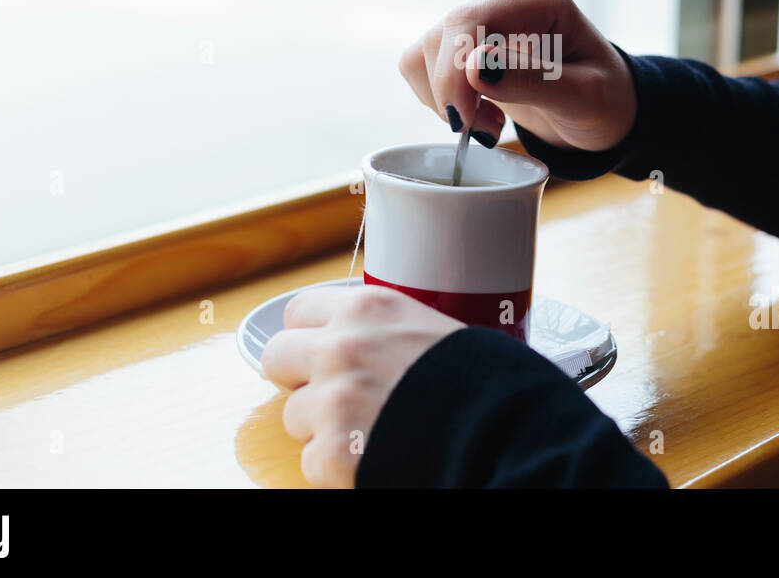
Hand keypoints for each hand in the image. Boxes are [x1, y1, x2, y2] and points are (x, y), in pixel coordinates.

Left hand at [260, 284, 464, 487]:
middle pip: (276, 357)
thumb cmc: (480, 379)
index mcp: (366, 309)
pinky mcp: (331, 453)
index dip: (309, 334)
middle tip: (331, 394)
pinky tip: (373, 456)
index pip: (298, 311)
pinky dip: (336, 468)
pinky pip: (311, 462)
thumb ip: (381, 332)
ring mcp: (332, 401)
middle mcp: (341, 348)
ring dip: (322, 428)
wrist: (501, 431)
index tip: (321, 349)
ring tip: (368, 430)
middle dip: (298, 378)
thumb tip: (358, 347)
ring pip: (293, 416)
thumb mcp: (429, 327)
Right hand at [398, 0, 636, 150]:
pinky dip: (438, 98)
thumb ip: (531, 80)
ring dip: (444, 99)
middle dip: (451, 94)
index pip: (468, 20)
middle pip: (442, 37)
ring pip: (424, 52)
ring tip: (489, 123)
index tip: (462, 120)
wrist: (602, 109)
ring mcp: (483, 13)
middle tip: (488, 131)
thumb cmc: (603, 102)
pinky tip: (476, 112)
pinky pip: (422, 63)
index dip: (451, 72)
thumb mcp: (581, 99)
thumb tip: (473, 66)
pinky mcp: (465, 39)